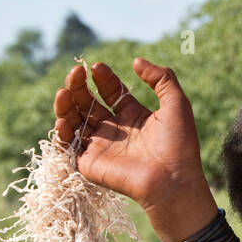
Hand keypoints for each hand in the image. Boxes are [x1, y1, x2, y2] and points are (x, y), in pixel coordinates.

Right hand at [53, 59, 212, 227]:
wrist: (173, 180)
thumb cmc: (178, 144)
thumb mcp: (176, 103)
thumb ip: (161, 78)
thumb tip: (137, 61)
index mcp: (133, 115)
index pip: (110, 91)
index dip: (102, 77)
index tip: (97, 67)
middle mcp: (114, 129)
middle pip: (88, 102)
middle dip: (79, 86)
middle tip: (75, 73)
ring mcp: (100, 146)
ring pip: (74, 120)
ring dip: (65, 105)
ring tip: (64, 92)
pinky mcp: (90, 163)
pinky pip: (68, 146)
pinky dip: (62, 132)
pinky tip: (65, 120)